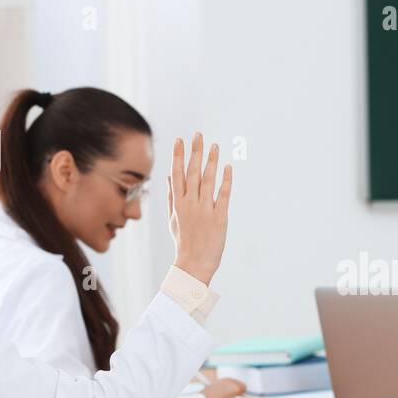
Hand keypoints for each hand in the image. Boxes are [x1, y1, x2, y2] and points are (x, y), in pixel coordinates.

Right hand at [168, 132, 232, 284]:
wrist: (193, 263)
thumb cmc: (183, 241)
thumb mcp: (173, 219)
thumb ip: (171, 197)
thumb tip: (169, 176)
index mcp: (178, 203)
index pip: (177, 174)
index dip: (179, 156)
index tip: (180, 140)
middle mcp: (190, 204)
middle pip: (192, 172)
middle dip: (195, 152)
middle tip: (198, 134)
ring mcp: (205, 210)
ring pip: (208, 180)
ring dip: (211, 161)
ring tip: (214, 145)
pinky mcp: (219, 217)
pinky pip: (223, 195)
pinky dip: (226, 180)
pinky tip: (228, 167)